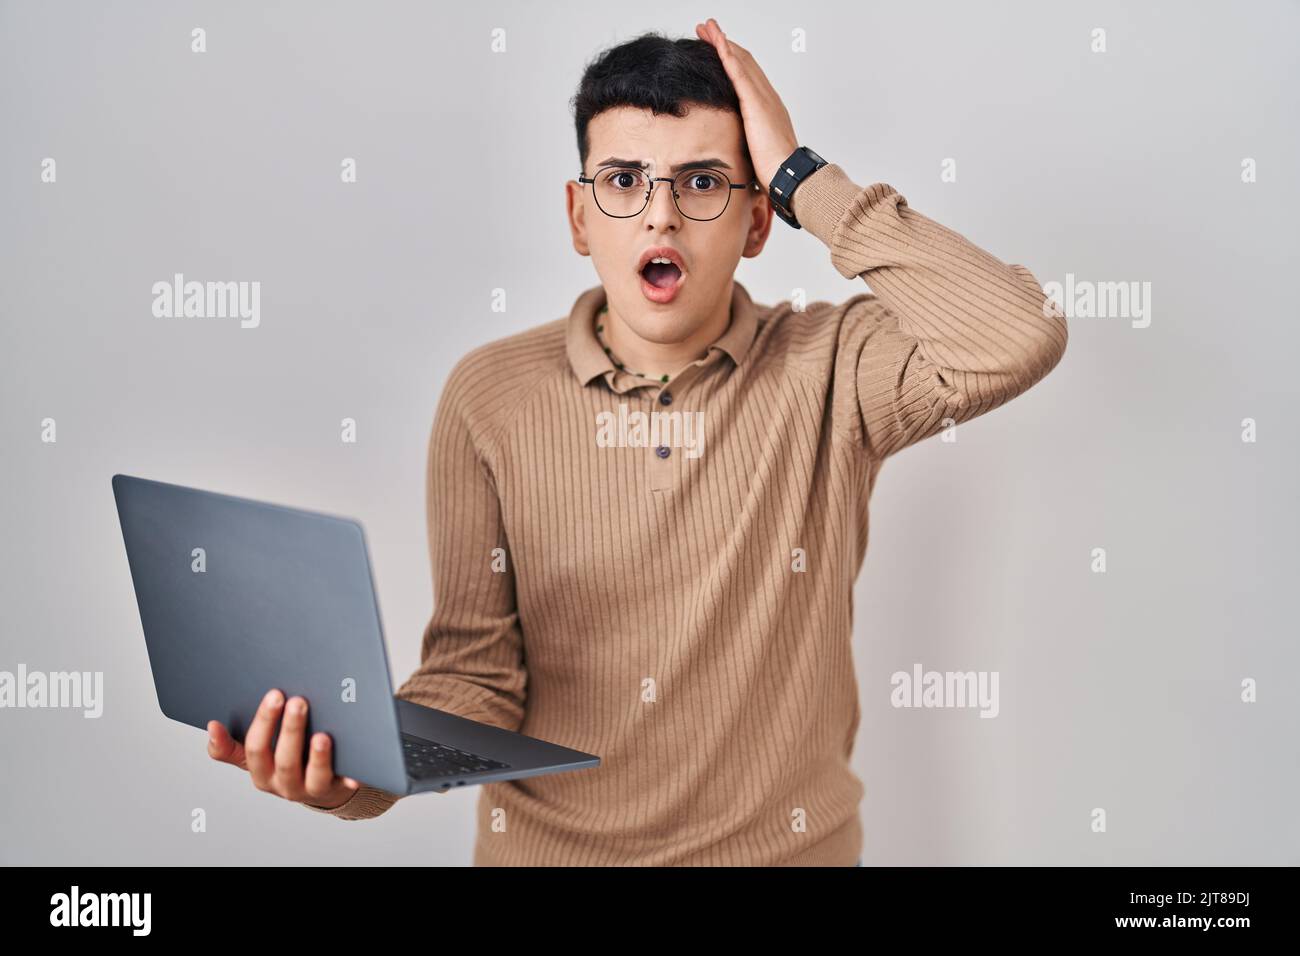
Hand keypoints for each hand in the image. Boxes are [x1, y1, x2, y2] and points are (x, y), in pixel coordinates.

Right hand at [208, 688, 361, 809]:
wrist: (320, 785)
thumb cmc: (285, 759)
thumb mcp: (257, 754)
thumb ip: (231, 745)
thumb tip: (211, 726)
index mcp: (261, 771)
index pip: (255, 749)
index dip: (262, 723)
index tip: (271, 696)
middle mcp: (284, 784)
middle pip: (284, 759)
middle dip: (290, 729)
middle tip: (298, 700)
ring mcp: (312, 789)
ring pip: (313, 776)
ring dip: (317, 756)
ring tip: (322, 736)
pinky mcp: (339, 789)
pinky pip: (346, 785)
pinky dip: (351, 778)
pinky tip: (356, 769)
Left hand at [695, 17, 798, 188]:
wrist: (787, 173)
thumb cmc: (774, 169)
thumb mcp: (755, 150)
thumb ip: (746, 140)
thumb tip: (735, 147)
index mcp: (766, 107)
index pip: (746, 75)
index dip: (731, 58)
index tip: (716, 47)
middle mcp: (767, 96)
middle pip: (743, 61)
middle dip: (723, 43)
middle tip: (707, 28)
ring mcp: (763, 97)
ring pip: (741, 61)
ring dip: (722, 42)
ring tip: (707, 28)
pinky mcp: (756, 103)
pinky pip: (740, 73)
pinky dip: (728, 56)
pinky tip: (718, 44)